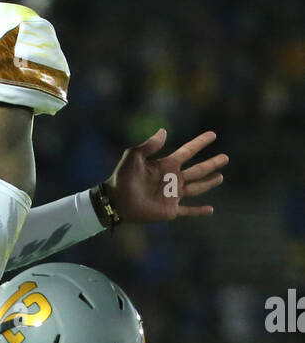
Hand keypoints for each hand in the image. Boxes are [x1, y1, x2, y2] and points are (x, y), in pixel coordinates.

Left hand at [106, 128, 226, 222]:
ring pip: (196, 188)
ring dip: (209, 183)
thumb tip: (164, 131)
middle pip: (198, 170)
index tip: (212, 135)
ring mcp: (172, 195)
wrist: (116, 201)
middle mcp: (172, 179)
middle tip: (226, 157)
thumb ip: (149, 145)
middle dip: (212, 164)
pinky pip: (188, 211)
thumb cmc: (122, 177)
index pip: (188, 152)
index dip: (200, 143)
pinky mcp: (170, 210)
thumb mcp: (133, 156)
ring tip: (221, 177)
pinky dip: (199, 211)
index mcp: (166, 165)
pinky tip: (211, 210)